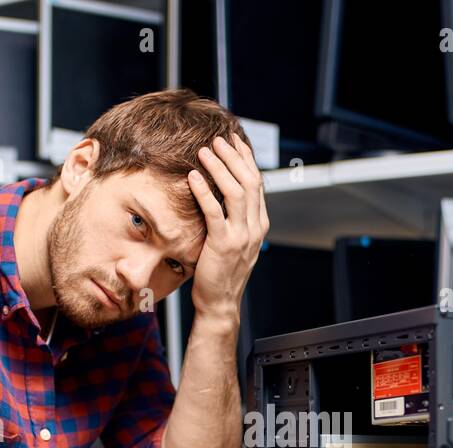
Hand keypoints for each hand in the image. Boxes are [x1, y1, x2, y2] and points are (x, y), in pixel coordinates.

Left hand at [186, 133, 269, 322]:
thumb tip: (222, 192)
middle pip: (249, 182)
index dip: (246, 159)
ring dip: (220, 168)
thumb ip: (234, 218)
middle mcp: (254, 228)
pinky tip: (193, 177)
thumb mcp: (235, 241)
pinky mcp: (223, 244)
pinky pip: (214, 211)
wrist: (220, 303)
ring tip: (205, 151)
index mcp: (259, 224)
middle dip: (234, 156)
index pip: (257, 183)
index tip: (234, 141)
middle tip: (218, 139)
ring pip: (235, 192)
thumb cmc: (221, 272)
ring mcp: (241, 236)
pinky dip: (204, 191)